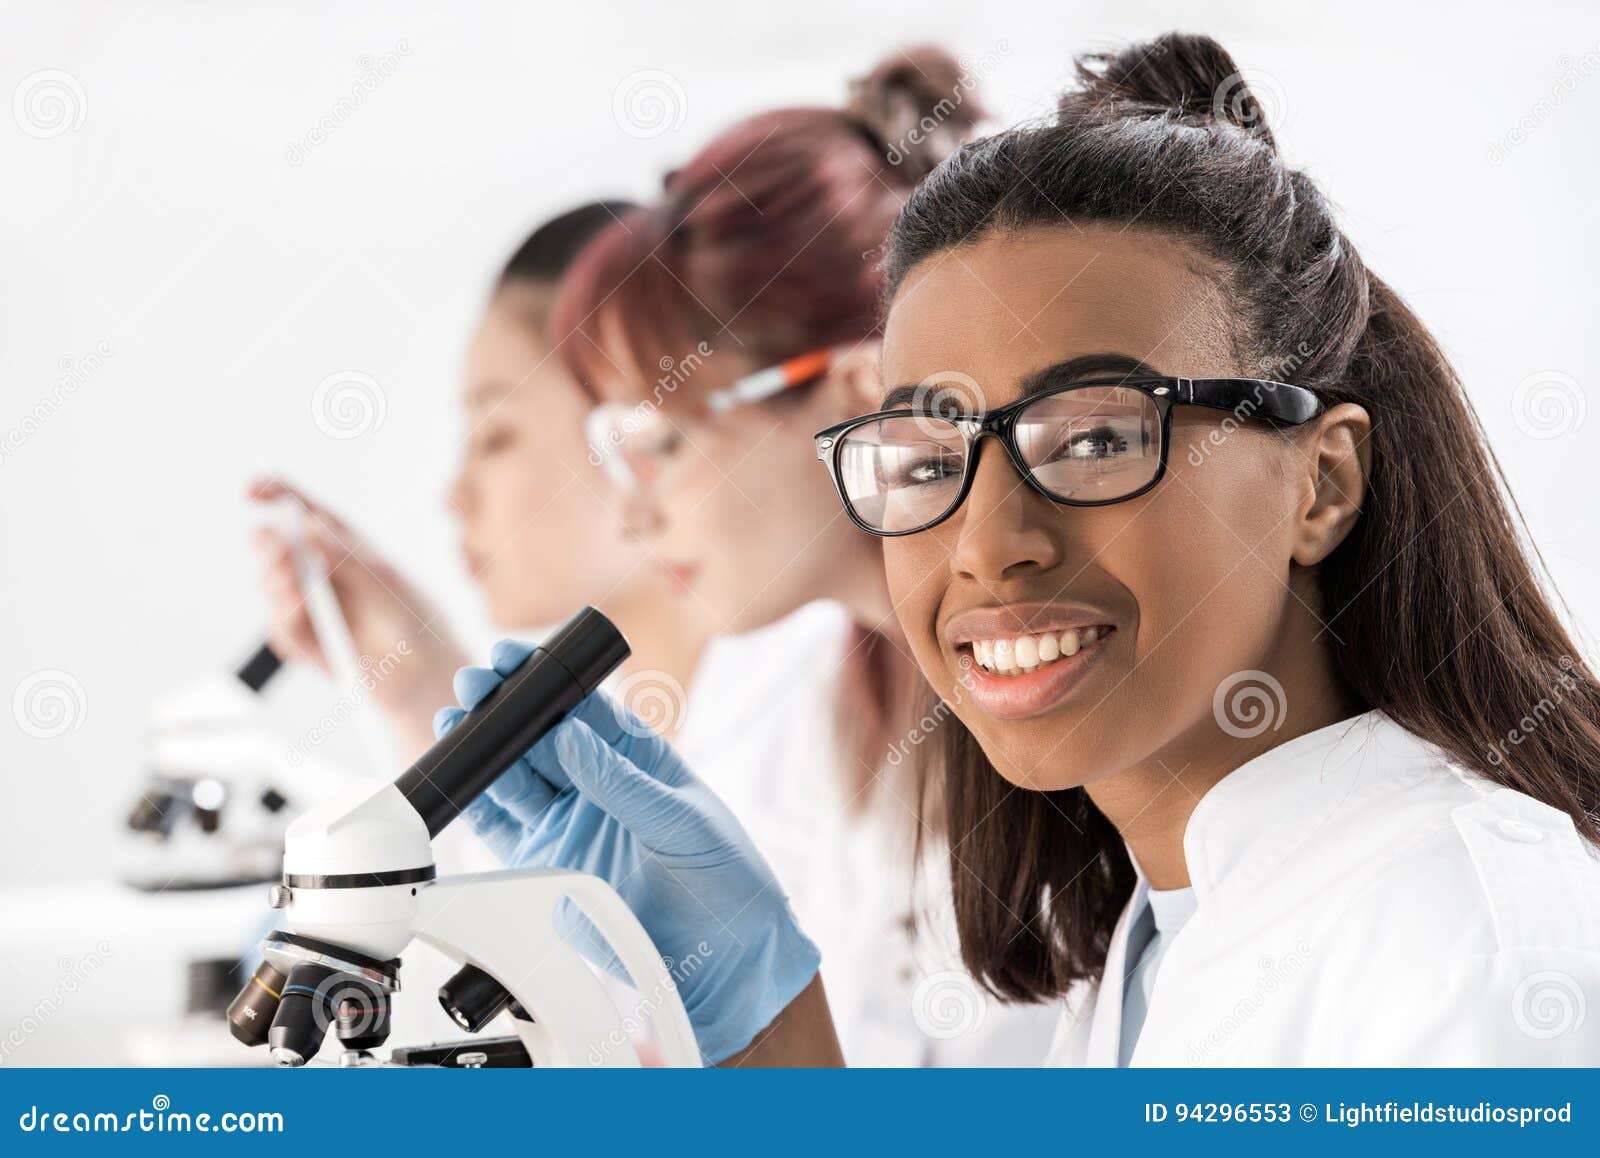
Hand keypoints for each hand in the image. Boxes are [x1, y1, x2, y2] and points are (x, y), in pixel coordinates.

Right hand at [248, 478, 468, 755]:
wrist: (417, 666)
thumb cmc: (406, 609)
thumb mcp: (381, 576)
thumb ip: (344, 553)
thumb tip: (308, 525)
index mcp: (334, 538)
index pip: (295, 504)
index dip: (269, 492)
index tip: (251, 492)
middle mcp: (312, 565)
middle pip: (270, 542)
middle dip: (266, 543)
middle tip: (281, 551)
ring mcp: (301, 600)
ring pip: (268, 582)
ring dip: (277, 580)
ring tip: (295, 584)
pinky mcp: (299, 636)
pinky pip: (280, 624)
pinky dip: (286, 615)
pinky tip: (300, 611)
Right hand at [435, 640, 821, 1063]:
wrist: (724, 960)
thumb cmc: (725, 878)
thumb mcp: (681, 821)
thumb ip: (622, 782)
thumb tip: (569, 734)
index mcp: (639, 758)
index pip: (586, 708)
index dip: (550, 681)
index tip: (515, 659)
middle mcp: (599, 784)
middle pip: (541, 737)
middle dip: (505, 709)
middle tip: (475, 687)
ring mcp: (570, 823)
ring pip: (515, 777)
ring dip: (484, 751)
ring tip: (456, 723)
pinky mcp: (547, 866)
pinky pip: (503, 828)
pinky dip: (477, 804)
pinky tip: (457, 779)